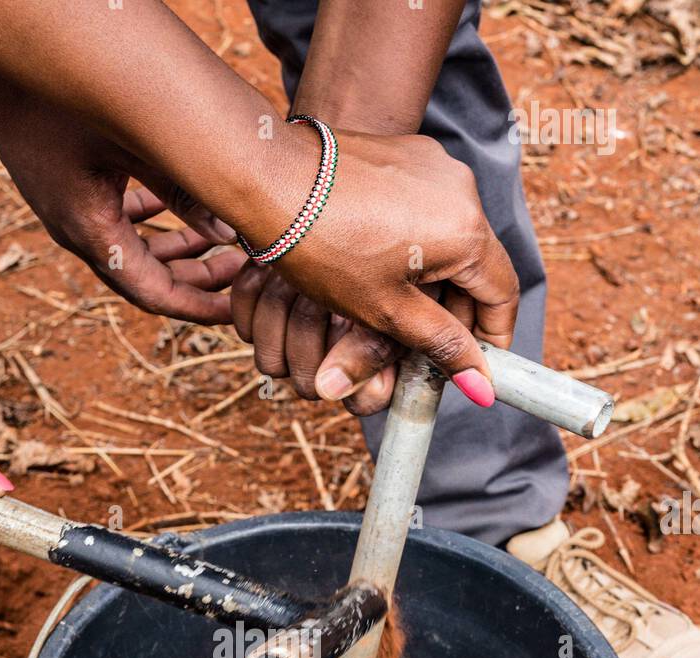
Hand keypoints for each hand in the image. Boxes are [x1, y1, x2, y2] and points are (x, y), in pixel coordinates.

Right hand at [0, 95, 247, 324]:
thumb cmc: (58, 95)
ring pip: (133, 249)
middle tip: (240, 269)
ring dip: (176, 249)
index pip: (154, 294)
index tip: (234, 311)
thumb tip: (232, 230)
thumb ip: (183, 188)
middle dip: (196, 279)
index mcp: (91, 232)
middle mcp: (78, 232)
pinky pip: (116, 219)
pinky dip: (151, 220)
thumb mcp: (133, 141)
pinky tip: (176, 204)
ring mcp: (69, 211)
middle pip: (147, 278)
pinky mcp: (67, 188)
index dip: (198, 307)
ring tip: (220, 240)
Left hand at [251, 130, 519, 402]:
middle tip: (432, 348)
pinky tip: (383, 265)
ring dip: (437, 278)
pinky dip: (417, 242)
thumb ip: (440, 345)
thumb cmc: (325, 248)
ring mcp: (433, 164)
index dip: (493, 336)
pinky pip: (427, 207)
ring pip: (452, 236)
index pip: (503, 293)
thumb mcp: (386, 311)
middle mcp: (461, 188)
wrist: (272, 180)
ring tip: (402, 310)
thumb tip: (480, 386)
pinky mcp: (406, 153)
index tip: (478, 365)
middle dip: (459, 311)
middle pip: (479, 265)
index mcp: (466, 230)